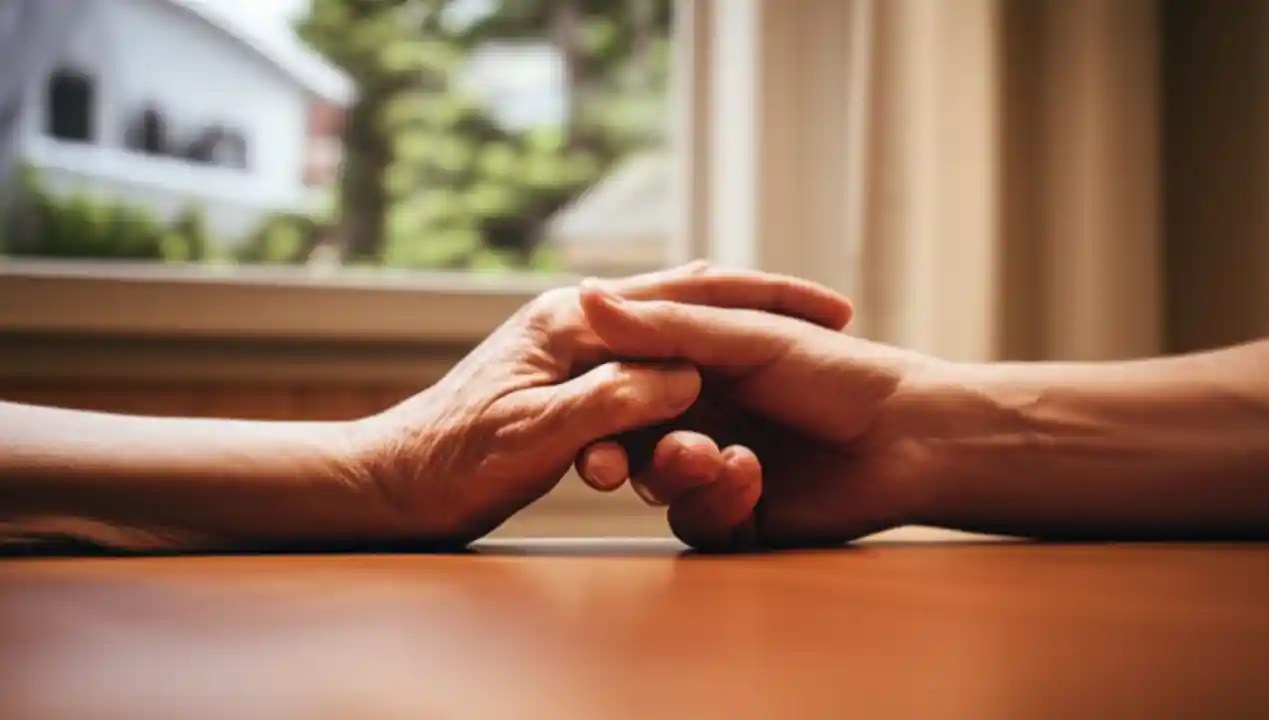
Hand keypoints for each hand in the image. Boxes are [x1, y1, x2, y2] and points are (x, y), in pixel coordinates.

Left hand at [347, 263, 853, 544]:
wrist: (391, 483)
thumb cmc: (452, 461)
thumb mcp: (535, 434)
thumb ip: (611, 401)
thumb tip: (685, 377)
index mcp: (573, 319)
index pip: (690, 292)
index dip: (767, 297)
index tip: (831, 312)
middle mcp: (578, 320)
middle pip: (690, 297)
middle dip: (762, 302)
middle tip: (832, 316)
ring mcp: (573, 348)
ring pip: (674, 332)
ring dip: (732, 333)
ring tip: (800, 341)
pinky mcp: (568, 382)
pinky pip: (649, 369)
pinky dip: (696, 374)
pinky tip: (733, 390)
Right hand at [576, 283, 951, 549]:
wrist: (909, 439)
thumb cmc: (837, 371)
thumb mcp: (746, 339)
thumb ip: (663, 327)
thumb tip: (583, 295)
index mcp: (698, 364)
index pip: (626, 376)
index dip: (600, 389)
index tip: (575, 395)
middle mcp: (702, 414)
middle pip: (630, 436)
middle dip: (625, 446)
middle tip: (618, 454)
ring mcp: (718, 467)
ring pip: (658, 482)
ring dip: (679, 472)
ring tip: (724, 460)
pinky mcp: (740, 517)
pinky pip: (698, 521)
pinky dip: (718, 502)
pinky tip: (753, 481)